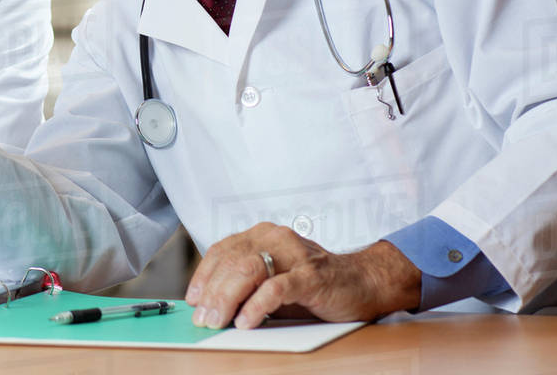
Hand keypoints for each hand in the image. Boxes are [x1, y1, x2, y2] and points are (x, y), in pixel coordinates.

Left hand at [185, 222, 420, 329]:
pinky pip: (277, 288)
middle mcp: (275, 238)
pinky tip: (246, 322)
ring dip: (228, 299)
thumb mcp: (274, 280)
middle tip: (203, 319)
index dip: (204, 275)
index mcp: (262, 235)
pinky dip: (257, 306)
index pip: (222, 250)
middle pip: (232, 262)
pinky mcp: (311, 276)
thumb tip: (210, 306)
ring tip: (218, 321)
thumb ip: (246, 285)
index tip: (193, 299)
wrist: (364, 282)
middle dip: (212, 293)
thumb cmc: (313, 284)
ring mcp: (294, 255)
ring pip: (248, 271)